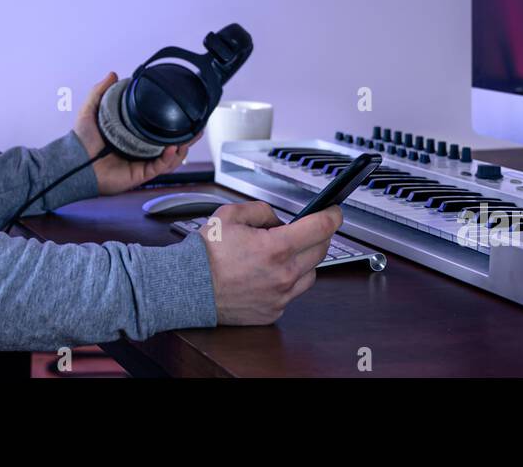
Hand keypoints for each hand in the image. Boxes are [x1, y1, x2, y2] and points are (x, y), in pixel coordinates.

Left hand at [74, 72, 202, 195]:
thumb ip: (100, 91)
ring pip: (170, 159)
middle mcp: (138, 151)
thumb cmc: (80, 142)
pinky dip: (169, 159)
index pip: (156, 131)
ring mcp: (140, 164)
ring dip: (182, 149)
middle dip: (187, 139)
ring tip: (189, 138)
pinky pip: (159, 167)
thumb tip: (113, 74)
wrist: (73, 162)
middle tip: (197, 128)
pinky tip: (173, 148)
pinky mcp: (139, 175)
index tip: (181, 114)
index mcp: (131, 136)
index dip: (171, 125)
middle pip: (170, 146)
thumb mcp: (90, 109)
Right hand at [199, 201, 342, 323]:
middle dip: (319, 236)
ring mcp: (280, 297)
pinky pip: (292, 293)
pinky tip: (270, 273)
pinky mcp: (273, 312)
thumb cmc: (205, 254)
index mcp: (276, 248)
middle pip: (321, 251)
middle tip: (308, 228)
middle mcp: (283, 275)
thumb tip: (278, 219)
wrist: (187, 287)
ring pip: (311, 274)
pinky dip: (288, 281)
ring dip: (305, 260)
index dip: (332, 215)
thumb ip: (262, 210)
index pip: (321, 227)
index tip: (334, 211)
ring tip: (284, 253)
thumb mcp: (230, 214)